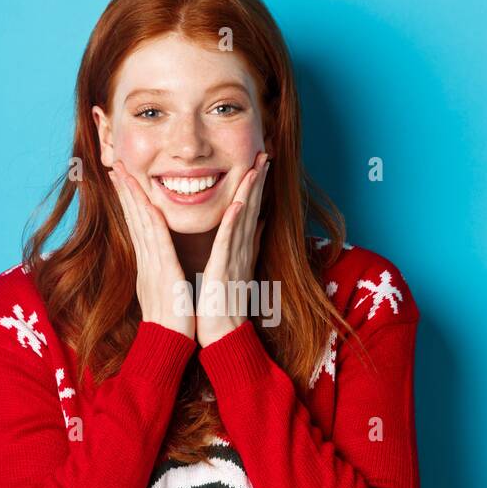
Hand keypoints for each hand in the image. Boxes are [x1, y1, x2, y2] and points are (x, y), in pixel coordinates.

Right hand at [109, 159, 195, 339]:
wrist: (171, 344)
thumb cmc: (175, 320)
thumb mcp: (170, 288)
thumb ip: (168, 270)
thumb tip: (170, 261)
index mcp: (150, 262)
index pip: (138, 224)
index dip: (131, 200)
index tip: (125, 179)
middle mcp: (147, 260)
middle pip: (133, 217)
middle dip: (125, 190)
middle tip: (116, 165)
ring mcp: (152, 265)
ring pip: (141, 222)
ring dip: (133, 196)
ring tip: (124, 172)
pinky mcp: (164, 272)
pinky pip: (158, 241)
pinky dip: (153, 219)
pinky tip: (150, 203)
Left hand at [196, 151, 268, 347]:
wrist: (222, 335)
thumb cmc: (224, 305)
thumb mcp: (238, 268)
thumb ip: (249, 245)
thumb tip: (259, 224)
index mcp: (241, 248)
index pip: (251, 210)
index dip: (256, 186)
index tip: (261, 163)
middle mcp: (242, 249)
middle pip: (253, 207)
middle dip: (258, 180)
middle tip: (264, 153)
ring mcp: (235, 257)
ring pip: (245, 217)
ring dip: (251, 192)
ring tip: (257, 167)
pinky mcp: (225, 268)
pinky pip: (230, 240)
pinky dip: (235, 220)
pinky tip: (239, 202)